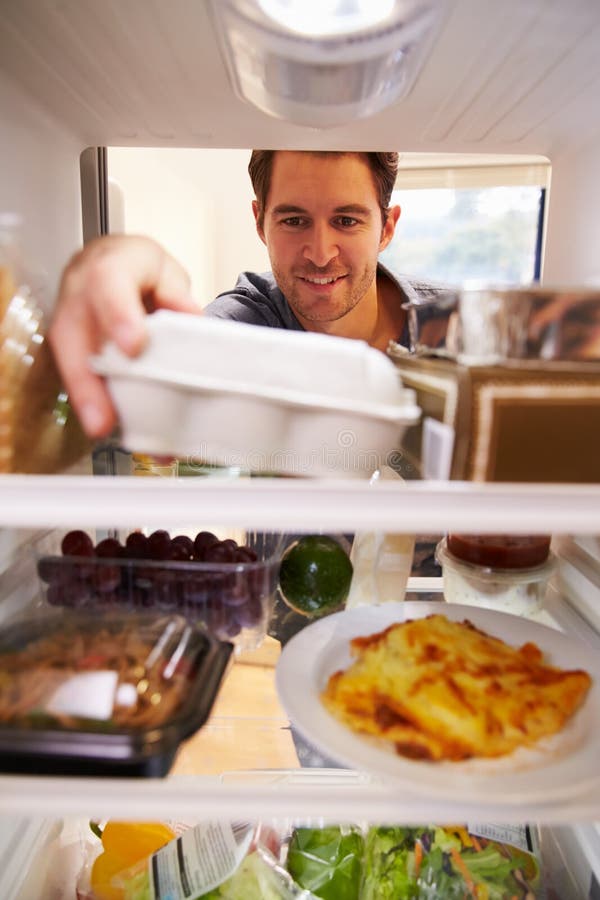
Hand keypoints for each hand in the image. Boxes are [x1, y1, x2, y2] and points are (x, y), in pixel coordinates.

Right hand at [48, 235, 199, 437]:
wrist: (109, 260)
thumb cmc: (138, 270)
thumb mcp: (165, 270)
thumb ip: (176, 293)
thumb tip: (190, 320)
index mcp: (108, 266)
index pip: (109, 284)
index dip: (119, 315)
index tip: (133, 347)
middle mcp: (78, 294)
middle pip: (72, 334)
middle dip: (87, 381)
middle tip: (103, 420)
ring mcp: (68, 321)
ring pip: (68, 360)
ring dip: (86, 400)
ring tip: (104, 431)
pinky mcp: (68, 347)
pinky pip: (75, 374)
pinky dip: (91, 402)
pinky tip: (108, 426)